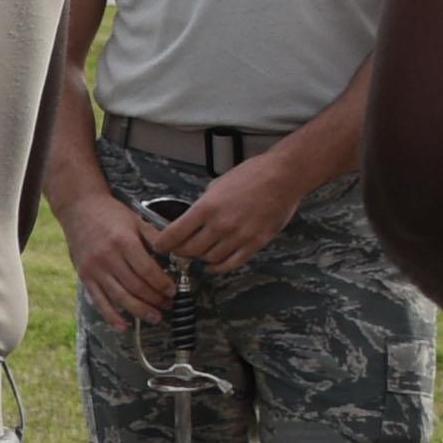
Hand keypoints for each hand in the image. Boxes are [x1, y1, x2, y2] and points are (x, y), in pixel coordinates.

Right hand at [55, 177, 177, 333]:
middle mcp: (108, 257)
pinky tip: (124, 326)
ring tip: (155, 318)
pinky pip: (99, 301)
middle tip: (168, 306)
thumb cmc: (111, 214)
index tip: (173, 291)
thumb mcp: (136, 220)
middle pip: (135, 286)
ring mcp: (95, 269)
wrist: (79, 208)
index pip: (147, 270)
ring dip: (139, 310)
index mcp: (123, 242)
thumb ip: (154, 239)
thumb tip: (174, 257)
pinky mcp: (85, 276)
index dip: (162, 284)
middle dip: (155, 299)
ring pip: (120, 297)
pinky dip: (111, 316)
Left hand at [158, 151, 305, 285]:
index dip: (162, 244)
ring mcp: (238, 237)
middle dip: (180, 252)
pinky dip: (217, 268)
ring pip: (208, 260)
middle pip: (189, 251)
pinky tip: (213, 264)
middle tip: (178, 250)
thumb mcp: (217, 185)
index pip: (174, 234)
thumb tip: (190, 221)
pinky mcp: (254, 244)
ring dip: (200, 259)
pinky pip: (230, 264)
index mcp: (207, 208)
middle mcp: (220, 225)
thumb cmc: (251, 175)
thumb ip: (203, 206)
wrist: (284, 176)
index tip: (159, 247)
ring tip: (199, 253)